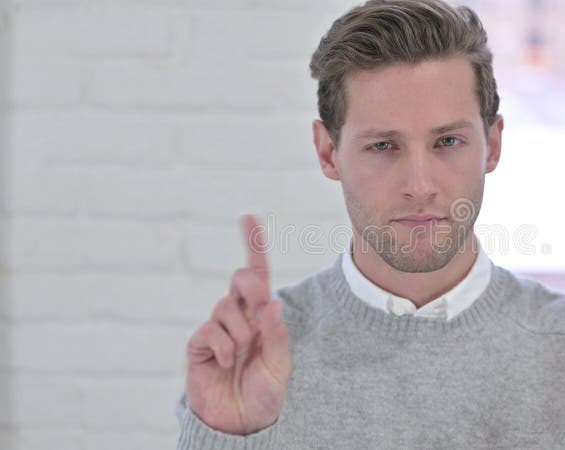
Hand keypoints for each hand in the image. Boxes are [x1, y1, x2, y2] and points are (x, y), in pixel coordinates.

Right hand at [185, 214, 291, 434]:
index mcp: (262, 316)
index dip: (253, 245)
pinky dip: (225, 346)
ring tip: (244, 354)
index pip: (258, 275)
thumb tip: (272, 302)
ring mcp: (218, 328)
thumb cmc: (264, 391)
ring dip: (241, 330)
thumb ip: (276, 334)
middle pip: (241, 279)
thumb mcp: (280, 364)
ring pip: (226, 305)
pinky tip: (228, 362)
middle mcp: (240, 316)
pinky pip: (211, 330)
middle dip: (251, 285)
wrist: (242, 422)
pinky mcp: (199, 344)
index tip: (248, 217)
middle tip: (259, 305)